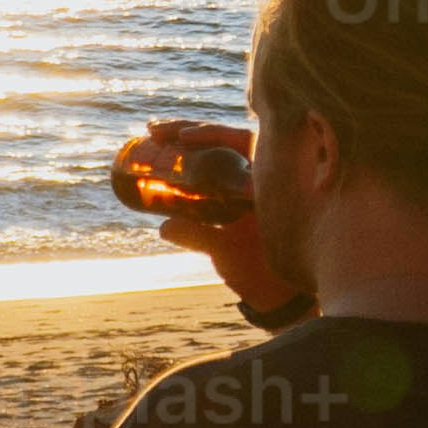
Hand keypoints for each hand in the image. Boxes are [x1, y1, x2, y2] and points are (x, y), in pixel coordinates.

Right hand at [116, 115, 285, 320]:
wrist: (275, 296)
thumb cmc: (262, 271)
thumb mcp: (229, 251)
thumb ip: (198, 236)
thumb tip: (163, 226)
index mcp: (268, 179)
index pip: (239, 141)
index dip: (210, 134)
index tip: (183, 137)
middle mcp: (257, 176)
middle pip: (220, 143)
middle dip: (185, 132)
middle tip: (153, 131)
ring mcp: (243, 188)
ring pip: (212, 157)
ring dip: (183, 147)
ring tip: (152, 138)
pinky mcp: (231, 203)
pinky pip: (207, 178)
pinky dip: (186, 170)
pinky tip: (162, 165)